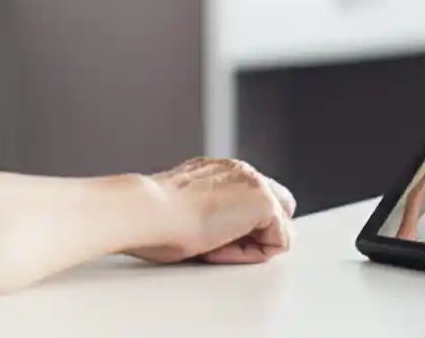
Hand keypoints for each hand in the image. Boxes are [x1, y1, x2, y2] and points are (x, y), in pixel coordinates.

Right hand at [127, 158, 295, 264]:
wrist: (147, 210)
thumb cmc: (150, 216)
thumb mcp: (181, 209)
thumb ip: (205, 210)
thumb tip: (213, 233)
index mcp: (219, 171)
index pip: (252, 199)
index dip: (241, 227)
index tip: (211, 239)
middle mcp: (241, 171)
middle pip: (278, 208)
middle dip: (258, 233)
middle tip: (218, 246)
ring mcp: (256, 184)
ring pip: (278, 227)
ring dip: (253, 244)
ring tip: (213, 247)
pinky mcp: (264, 203)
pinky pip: (277, 242)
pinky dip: (252, 254)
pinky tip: (220, 248)